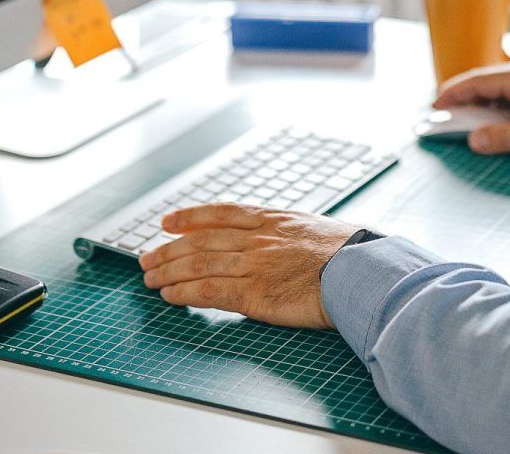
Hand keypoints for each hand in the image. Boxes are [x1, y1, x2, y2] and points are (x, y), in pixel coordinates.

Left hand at [139, 203, 357, 327]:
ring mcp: (254, 265)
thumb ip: (292, 233)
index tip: (168, 222)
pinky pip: (209, 292)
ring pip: (198, 264)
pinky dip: (184, 293)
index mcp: (273, 218)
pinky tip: (170, 296)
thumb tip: (287, 240)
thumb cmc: (352, 253)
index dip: (191, 217)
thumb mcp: (318, 228)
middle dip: (169, 249)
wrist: (362, 271)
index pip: (221, 213)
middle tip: (147, 257)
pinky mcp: (254, 294)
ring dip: (168, 272)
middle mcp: (258, 237)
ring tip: (150, 279)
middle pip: (201, 240)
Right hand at [434, 65, 509, 155]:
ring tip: (465, 119)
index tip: (434, 106)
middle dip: (462, 97)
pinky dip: (497, 107)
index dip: (453, 93)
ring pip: (498, 89)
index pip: (477, 81)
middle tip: (442, 113)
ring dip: (479, 103)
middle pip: (485, 82)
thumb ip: (507, 137)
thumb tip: (473, 140)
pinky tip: (497, 120)